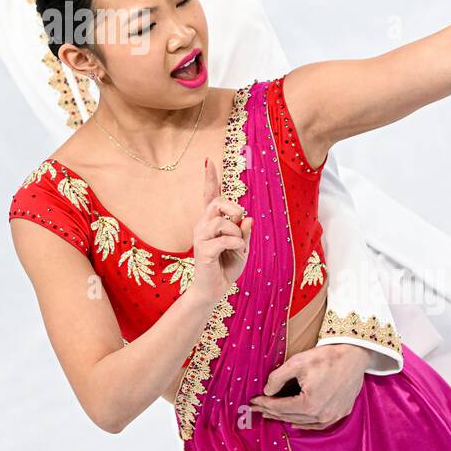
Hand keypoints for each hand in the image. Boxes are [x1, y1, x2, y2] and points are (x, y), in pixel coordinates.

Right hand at [190, 157, 253, 301]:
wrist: (213, 290)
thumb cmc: (226, 267)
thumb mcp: (242, 248)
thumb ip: (244, 232)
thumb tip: (248, 217)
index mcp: (211, 222)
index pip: (209, 196)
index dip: (209, 178)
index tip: (209, 160)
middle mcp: (202, 226)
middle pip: (216, 203)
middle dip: (233, 207)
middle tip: (240, 218)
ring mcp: (201, 238)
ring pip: (221, 221)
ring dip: (236, 231)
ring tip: (238, 245)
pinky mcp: (203, 251)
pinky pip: (224, 240)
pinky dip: (237, 244)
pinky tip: (237, 252)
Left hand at [248, 344, 370, 428]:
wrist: (354, 356)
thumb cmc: (326, 357)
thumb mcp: (296, 363)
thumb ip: (277, 378)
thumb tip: (267, 391)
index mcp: (309, 403)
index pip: (280, 407)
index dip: (264, 404)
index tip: (253, 401)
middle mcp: (321, 414)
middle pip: (289, 416)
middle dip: (271, 411)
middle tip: (257, 408)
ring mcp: (332, 416)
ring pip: (302, 421)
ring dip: (285, 417)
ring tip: (271, 413)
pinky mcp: (340, 413)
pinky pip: (317, 424)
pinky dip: (304, 423)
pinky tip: (295, 421)